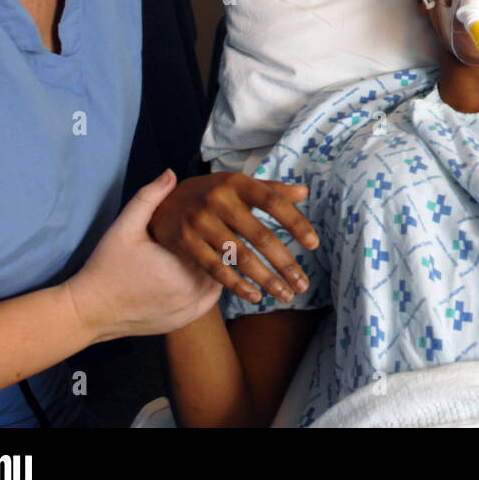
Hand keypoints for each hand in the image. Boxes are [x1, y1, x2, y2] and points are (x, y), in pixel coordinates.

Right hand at [65, 170, 222, 342]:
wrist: (89, 310)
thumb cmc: (106, 266)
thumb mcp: (124, 227)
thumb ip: (148, 198)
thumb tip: (171, 173)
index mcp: (182, 263)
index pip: (216, 239)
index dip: (217, 227)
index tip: (216, 216)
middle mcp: (190, 289)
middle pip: (219, 260)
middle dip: (218, 245)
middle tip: (219, 229)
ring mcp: (188, 308)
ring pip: (217, 280)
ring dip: (216, 265)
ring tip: (213, 247)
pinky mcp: (183, 321)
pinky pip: (209, 300)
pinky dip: (210, 286)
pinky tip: (204, 271)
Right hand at [147, 171, 318, 304]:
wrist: (164, 203)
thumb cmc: (212, 195)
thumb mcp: (238, 186)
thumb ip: (271, 190)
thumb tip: (304, 192)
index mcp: (237, 183)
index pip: (274, 202)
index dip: (296, 223)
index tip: (314, 244)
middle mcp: (219, 200)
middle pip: (260, 235)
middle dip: (285, 263)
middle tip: (303, 284)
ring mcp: (200, 222)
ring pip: (240, 256)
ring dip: (266, 279)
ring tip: (286, 294)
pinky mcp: (186, 242)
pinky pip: (216, 268)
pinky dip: (237, 285)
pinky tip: (255, 296)